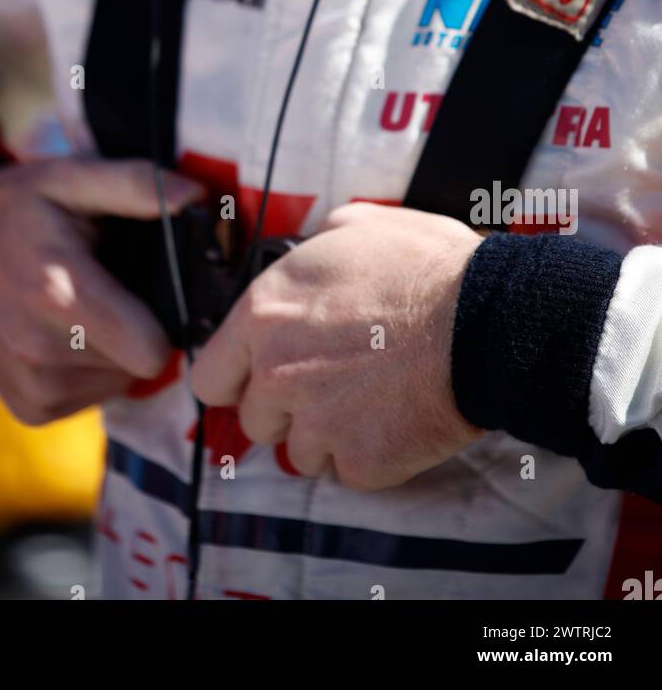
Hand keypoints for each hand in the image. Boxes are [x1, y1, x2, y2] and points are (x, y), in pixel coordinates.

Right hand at [0, 157, 201, 424]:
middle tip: (104, 288)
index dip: (163, 318)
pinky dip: (88, 369)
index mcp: (58, 294)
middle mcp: (40, 352)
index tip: (148, 291)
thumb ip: (131, 185)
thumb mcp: (66, 179)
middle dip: (133, 326)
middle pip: (139, 363)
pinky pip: (93, 396)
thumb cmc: (15, 213)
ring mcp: (32, 388)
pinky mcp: (29, 409)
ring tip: (78, 307)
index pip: (150, 350)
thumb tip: (192, 195)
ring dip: (111, 349)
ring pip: (119, 381)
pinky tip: (62, 333)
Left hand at [190, 202, 484, 489]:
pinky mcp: (358, 461)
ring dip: (327, 434)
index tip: (254, 379)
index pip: (210, 377)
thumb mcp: (356, 226)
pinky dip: (368, 454)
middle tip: (331, 384)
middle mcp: (277, 372)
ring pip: (299, 452)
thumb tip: (310, 251)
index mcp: (265, 314)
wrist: (485, 322)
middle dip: (287, 408)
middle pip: (254, 420)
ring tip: (370, 400)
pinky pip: (348, 470)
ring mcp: (316, 422)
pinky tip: (395, 419)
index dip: (234, 378)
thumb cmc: (426, 269)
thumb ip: (315, 246)